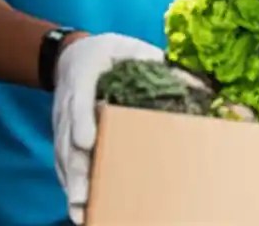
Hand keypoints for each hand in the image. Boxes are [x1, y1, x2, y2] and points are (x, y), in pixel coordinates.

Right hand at [52, 33, 163, 223]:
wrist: (72, 55)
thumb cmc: (110, 53)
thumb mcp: (131, 48)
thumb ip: (157, 62)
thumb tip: (197, 83)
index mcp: (84, 74)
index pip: (79, 97)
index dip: (82, 120)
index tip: (87, 142)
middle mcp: (68, 102)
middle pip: (67, 137)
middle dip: (76, 167)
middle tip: (83, 194)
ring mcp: (62, 122)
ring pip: (63, 155)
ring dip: (72, 183)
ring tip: (81, 209)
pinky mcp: (62, 136)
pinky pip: (62, 162)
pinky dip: (68, 184)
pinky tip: (78, 206)